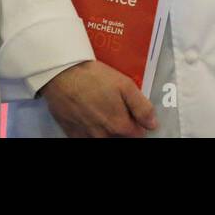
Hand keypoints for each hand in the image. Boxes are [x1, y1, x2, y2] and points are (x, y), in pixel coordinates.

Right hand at [40, 61, 157, 137]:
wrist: (61, 75)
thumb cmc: (95, 77)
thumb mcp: (125, 85)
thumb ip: (142, 107)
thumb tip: (153, 125)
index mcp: (119, 126)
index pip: (137, 135)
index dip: (138, 124)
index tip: (134, 114)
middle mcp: (103, 136)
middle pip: (120, 138)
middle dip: (123, 128)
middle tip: (116, 108)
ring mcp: (87, 137)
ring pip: (104, 139)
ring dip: (107, 130)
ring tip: (102, 110)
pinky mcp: (72, 134)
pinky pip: (86, 138)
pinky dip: (91, 131)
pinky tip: (89, 116)